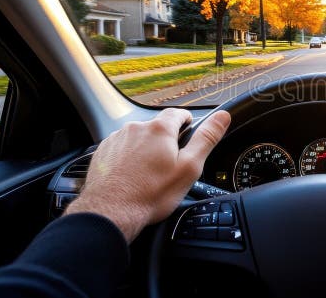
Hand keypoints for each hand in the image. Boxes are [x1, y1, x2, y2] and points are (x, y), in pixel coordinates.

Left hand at [66, 109, 230, 241]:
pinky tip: (132, 176)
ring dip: (146, 149)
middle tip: (170, 164)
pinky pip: (122, 148)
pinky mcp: (103, 152)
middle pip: (158, 127)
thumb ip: (207, 138)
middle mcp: (136, 128)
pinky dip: (128, 157)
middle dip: (166, 141)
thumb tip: (222, 116)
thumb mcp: (189, 167)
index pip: (179, 113)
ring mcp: (117, 139)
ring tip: (149, 174)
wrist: (111, 212)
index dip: (188, 122)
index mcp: (160, 129)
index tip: (189, 134)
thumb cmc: (151, 194)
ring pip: (139, 138)